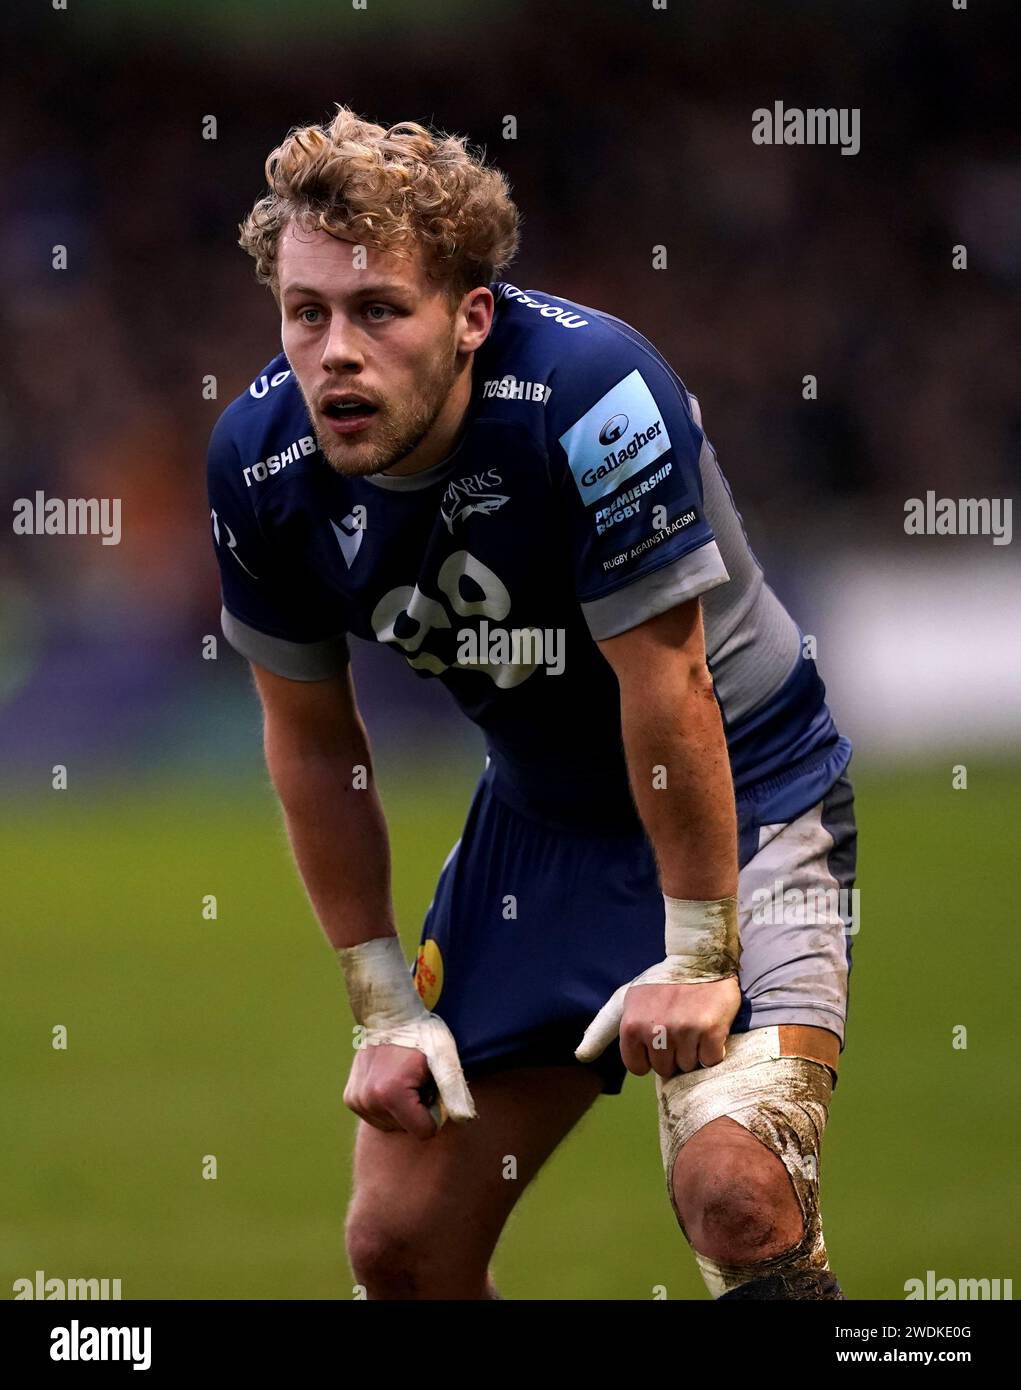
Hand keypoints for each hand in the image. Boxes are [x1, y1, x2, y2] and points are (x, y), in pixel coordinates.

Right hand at [343, 1010, 476, 1139]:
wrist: (389, 1014)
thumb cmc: (422, 1034)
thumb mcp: (443, 1057)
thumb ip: (454, 1089)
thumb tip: (465, 1120)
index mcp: (390, 1095)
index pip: (425, 1131)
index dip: (435, 1111)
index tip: (431, 1086)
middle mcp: (368, 1102)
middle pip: (407, 1129)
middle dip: (418, 1109)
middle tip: (417, 1078)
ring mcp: (356, 1101)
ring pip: (392, 1125)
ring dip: (403, 1107)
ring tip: (404, 1078)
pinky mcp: (350, 1099)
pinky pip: (378, 1117)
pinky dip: (388, 1104)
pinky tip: (390, 1079)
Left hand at [576, 970, 740, 1077]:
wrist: (699, 958)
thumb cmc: (660, 983)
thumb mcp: (625, 1000)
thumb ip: (601, 1029)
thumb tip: (580, 1056)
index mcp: (632, 1025)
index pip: (638, 1068)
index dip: (649, 1057)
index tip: (657, 1040)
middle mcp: (655, 1030)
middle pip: (664, 1069)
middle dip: (672, 1055)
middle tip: (677, 1029)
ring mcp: (684, 1030)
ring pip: (688, 1066)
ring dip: (692, 1052)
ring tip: (692, 1026)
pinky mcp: (711, 1030)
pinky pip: (710, 1060)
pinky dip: (712, 1050)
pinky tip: (708, 1029)